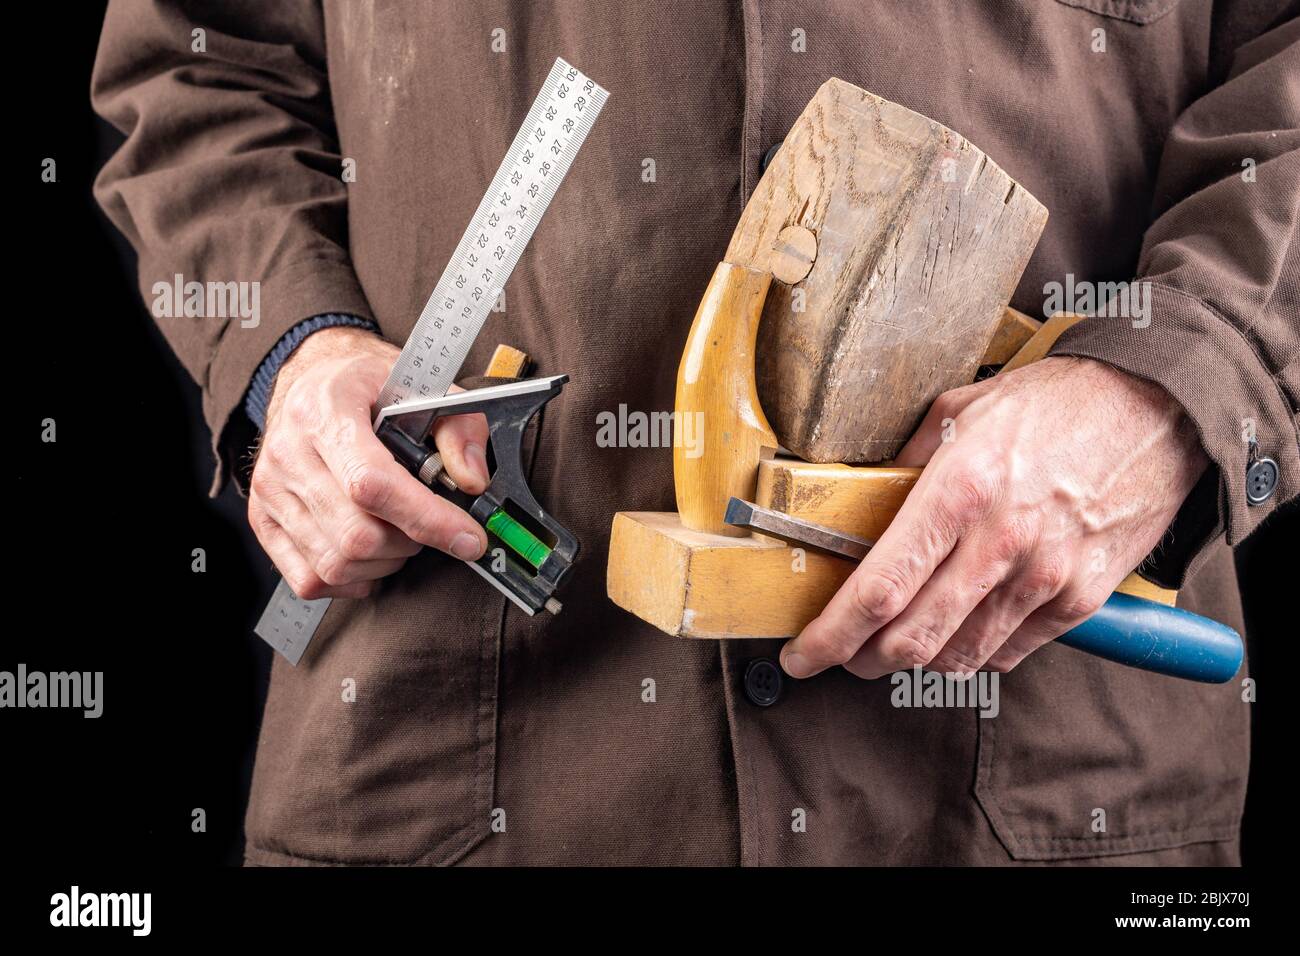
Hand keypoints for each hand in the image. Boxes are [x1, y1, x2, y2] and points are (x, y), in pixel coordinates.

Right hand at [248, 326, 490, 599]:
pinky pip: (310, 579)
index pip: (371, 484)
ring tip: (400, 533)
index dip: (426, 518)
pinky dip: (352, 579)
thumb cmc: (369, 388)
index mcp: (327, 410)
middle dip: (410, 542)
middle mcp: (289, 452)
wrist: (313, 381)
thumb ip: (458, 430)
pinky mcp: (264, 521)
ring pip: (336, 564)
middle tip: (428, 524)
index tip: (468, 537)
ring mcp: (270, 490)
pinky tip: (371, 555)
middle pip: (356, 535)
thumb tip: (471, 482)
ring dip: (385, 562)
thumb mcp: (424, 389)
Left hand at [781, 356, 1207, 678]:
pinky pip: (1009, 654)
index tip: (802, 653)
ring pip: (956, 658)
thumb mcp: (963, 407)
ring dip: (913, 662)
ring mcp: (1044, 578)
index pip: (879, 588)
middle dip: (860, 660)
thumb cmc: (1059, 402)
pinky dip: (971, 653)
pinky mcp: (1081, 601)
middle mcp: (1000, 543)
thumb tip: (866, 500)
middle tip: (842, 654)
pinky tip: (957, 631)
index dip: (830, 634)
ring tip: (895, 643)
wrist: (1158, 408)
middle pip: (909, 640)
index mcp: (959, 490)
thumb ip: (909, 461)